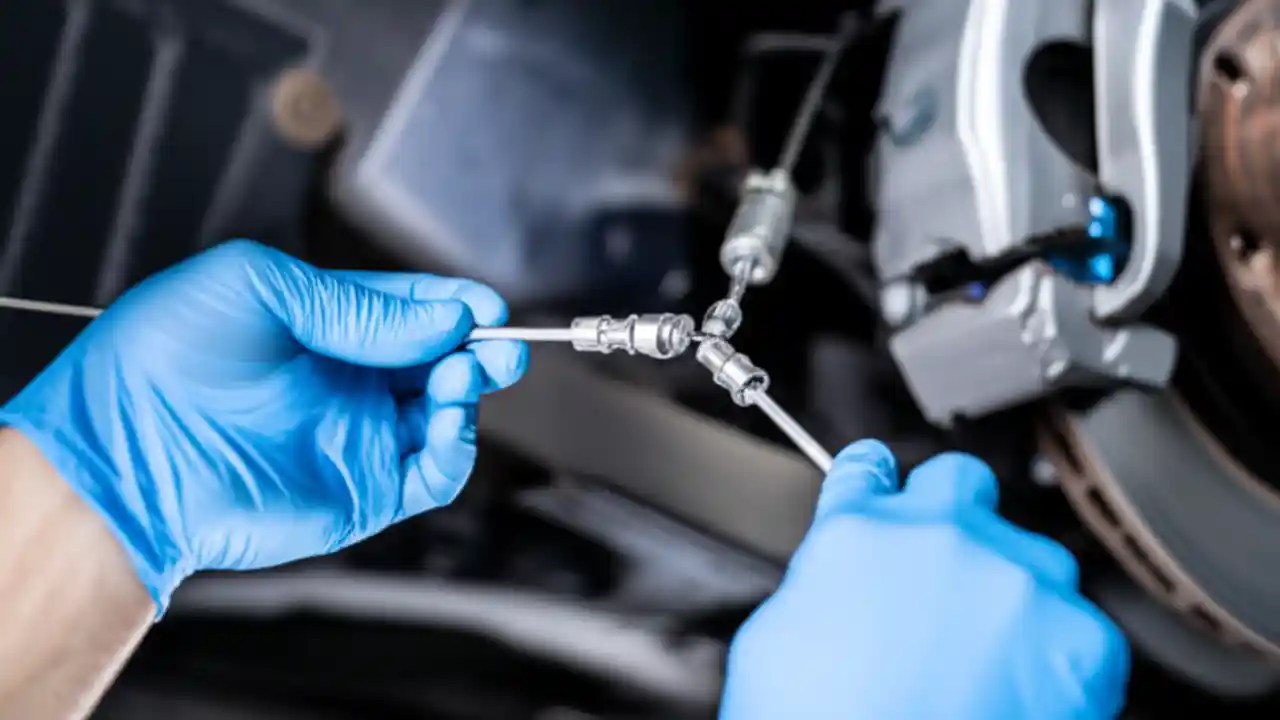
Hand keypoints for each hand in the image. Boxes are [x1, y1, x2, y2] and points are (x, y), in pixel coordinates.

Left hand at [0, 240, 527, 609]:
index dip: (450, 303)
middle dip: (476, 346)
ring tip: (459, 373)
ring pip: (445, 413)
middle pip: (438, 359)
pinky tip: (445, 418)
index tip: (483, 303)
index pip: (407, 308)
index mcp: (321, 326)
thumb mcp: (257, 286)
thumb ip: (355, 306)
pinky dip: (455, 446)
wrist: (123, 456)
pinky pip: (433, 473)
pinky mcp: (364, 491)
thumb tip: (439, 318)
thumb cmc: (162, 358)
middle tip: (494, 342)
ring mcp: (357, 437)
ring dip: (468, 390)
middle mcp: (345, 382)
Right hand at [720, 441, 1128, 719]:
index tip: (884, 490)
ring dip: (1010, 591)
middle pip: (959, 481)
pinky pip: (1082, 626)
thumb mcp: (777, 643)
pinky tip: (1021, 696)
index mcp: (858, 533)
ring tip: (986, 661)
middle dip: (950, 517)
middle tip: (942, 576)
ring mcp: (1017, 580)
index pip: (870, 468)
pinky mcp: (1082, 636)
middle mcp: (942, 537)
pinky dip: (1058, 659)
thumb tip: (841, 584)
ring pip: (1031, 553)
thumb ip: (820, 586)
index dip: (875, 482)